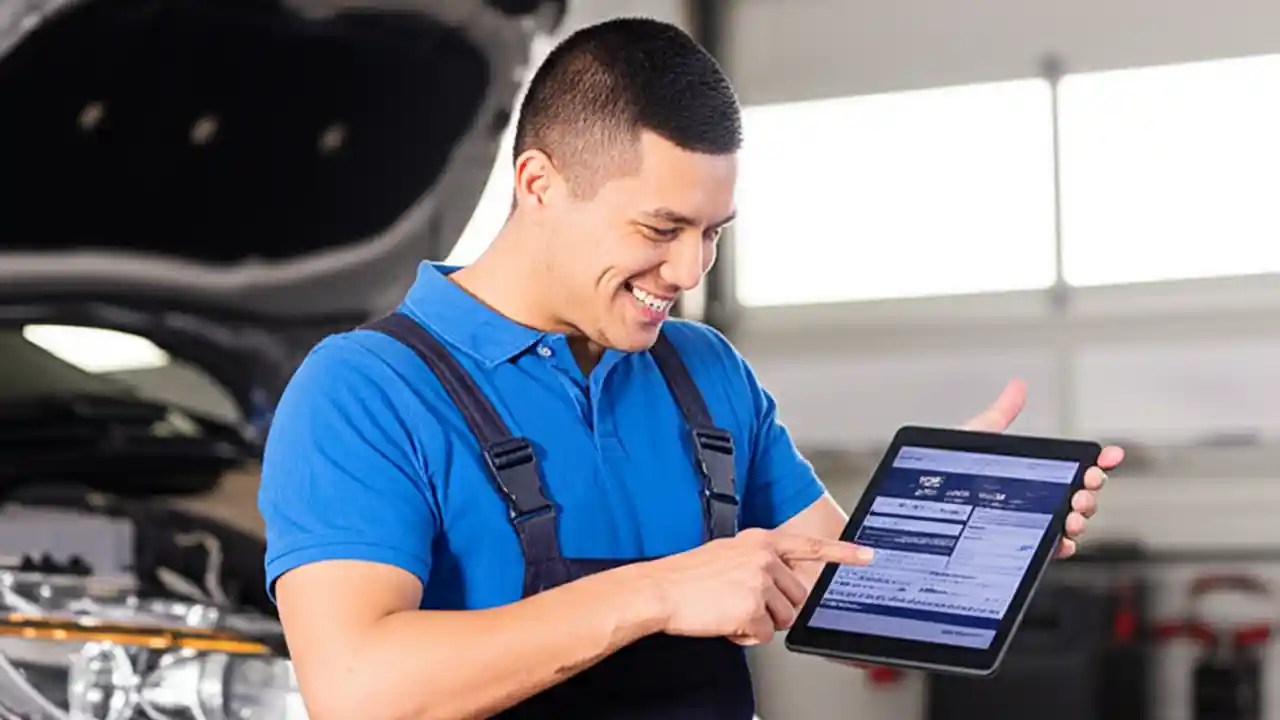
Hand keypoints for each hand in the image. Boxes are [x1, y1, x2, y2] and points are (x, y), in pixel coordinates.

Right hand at [639, 528, 873, 645]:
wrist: (659, 589)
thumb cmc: (687, 576)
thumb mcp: (728, 554)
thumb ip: (759, 563)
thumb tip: (781, 586)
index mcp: (761, 541)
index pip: (810, 546)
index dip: (842, 553)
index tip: (867, 555)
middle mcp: (765, 557)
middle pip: (797, 597)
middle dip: (774, 608)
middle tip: (741, 604)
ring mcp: (760, 581)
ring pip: (784, 618)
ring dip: (759, 622)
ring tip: (730, 610)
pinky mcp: (752, 607)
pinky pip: (764, 634)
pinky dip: (745, 635)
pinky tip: (725, 621)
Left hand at [962, 379, 1124, 558]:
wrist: (923, 498)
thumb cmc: (947, 470)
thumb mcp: (978, 437)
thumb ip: (1001, 414)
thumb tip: (1017, 386)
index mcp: (1036, 473)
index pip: (1078, 466)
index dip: (1100, 460)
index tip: (1108, 455)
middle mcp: (1039, 498)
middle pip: (1082, 495)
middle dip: (1091, 490)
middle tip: (1085, 486)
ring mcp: (1032, 522)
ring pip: (1071, 522)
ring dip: (1081, 517)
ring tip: (1072, 512)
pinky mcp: (1021, 545)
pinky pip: (1049, 549)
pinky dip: (1062, 544)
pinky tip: (1061, 538)